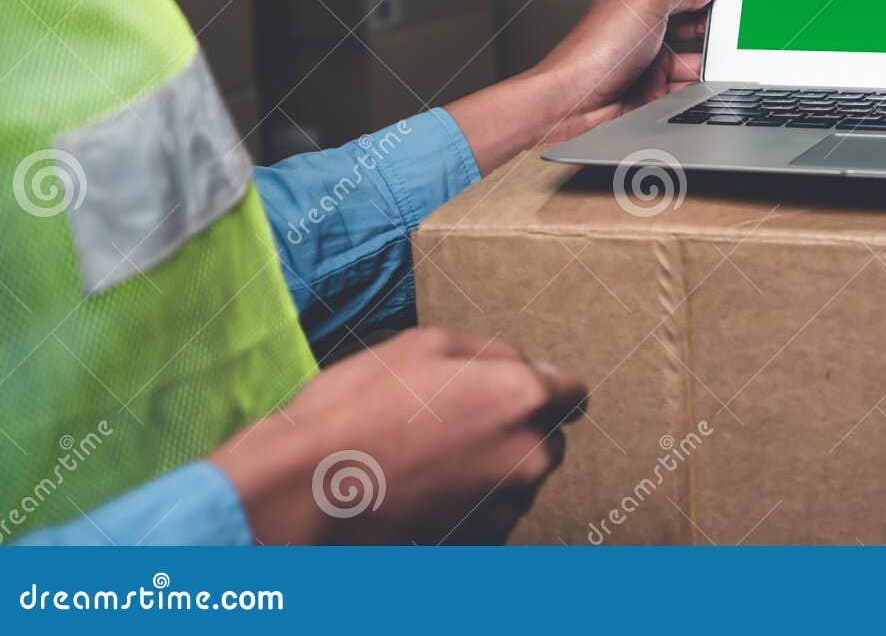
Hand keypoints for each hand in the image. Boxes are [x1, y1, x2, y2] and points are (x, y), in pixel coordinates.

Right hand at [211, 327, 586, 544]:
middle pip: (547, 438)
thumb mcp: (426, 345)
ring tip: (429, 459)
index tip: (513, 394)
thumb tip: (532, 367)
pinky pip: (492, 514)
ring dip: (493, 468)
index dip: (545, 388)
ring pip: (519, 479)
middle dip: (516, 429)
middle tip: (455, 424)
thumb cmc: (359, 406)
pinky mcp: (482, 543)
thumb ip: (495, 353)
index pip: (575, 394)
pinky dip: (470, 504)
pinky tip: (423, 491)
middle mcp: (530, 454)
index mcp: (523, 397)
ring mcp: (507, 506)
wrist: (307, 489)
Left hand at [535, 0, 719, 129]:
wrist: (573, 105)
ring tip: (727, 50)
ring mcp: (648, 58)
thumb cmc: (593, 52)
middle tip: (740, 10)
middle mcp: (641, 24)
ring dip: (710, 51)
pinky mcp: (653, 89)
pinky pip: (688, 83)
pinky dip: (702, 82)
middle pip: (690, 12)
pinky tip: (712, 79)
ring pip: (693, 51)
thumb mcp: (644, 3)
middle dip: (714, 11)